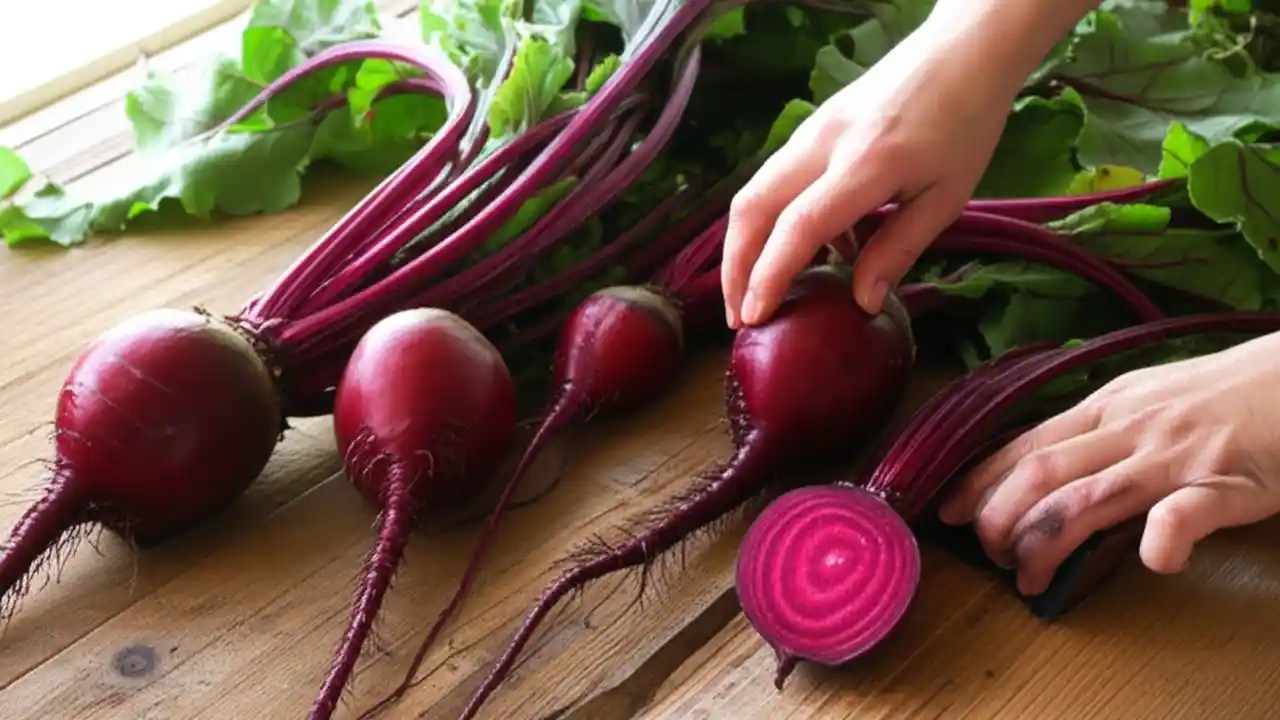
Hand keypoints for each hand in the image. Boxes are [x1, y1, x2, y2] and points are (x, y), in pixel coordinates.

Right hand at [720, 21, 1019, 327]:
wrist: (961, 51)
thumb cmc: (965, 124)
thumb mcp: (946, 198)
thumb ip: (898, 249)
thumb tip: (862, 301)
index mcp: (865, 163)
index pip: (800, 224)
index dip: (771, 274)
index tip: (755, 316)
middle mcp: (824, 144)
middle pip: (753, 207)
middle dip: (735, 267)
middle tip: (739, 317)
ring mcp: (810, 131)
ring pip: (754, 193)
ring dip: (744, 247)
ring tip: (755, 294)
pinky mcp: (810, 128)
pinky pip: (777, 181)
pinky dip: (773, 222)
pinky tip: (805, 253)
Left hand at [937, 333, 1279, 595]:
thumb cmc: (1214, 394)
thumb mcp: (1140, 398)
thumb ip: (1090, 432)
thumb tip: (1031, 464)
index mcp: (1105, 407)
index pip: (1025, 444)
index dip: (980, 481)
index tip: (946, 512)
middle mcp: (1129, 428)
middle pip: (1042, 473)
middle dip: (1000, 518)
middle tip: (987, 558)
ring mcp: (1175, 456)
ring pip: (1091, 498)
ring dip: (1047, 542)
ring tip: (1026, 579)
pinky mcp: (1227, 483)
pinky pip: (1188, 512)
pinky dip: (1163, 539)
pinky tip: (1150, 563)